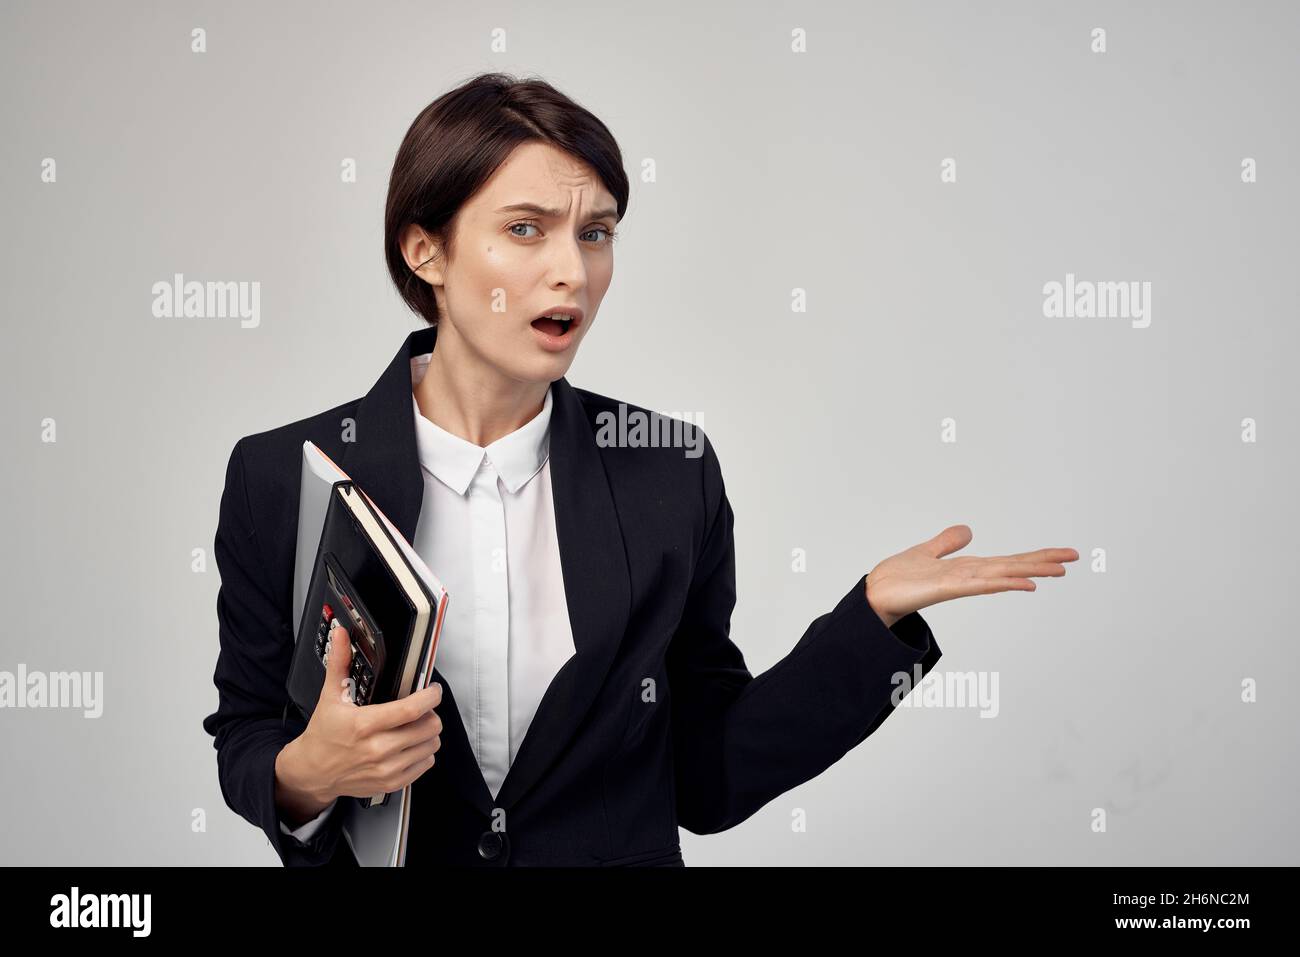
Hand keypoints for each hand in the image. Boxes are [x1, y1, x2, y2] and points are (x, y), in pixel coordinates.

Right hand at [274, 624, 442, 821]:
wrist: (312, 772)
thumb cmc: (323, 735)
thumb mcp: (330, 697)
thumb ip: (340, 663)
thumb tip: (341, 636)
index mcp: (364, 725)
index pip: (411, 710)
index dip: (430, 697)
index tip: (433, 690)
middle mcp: (378, 749)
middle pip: (428, 727)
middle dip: (431, 713)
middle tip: (422, 708)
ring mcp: (386, 769)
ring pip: (431, 745)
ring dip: (429, 733)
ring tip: (415, 726)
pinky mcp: (391, 782)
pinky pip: (425, 764)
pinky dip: (424, 752)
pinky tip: (410, 745)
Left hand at [865, 524, 1077, 627]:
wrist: (874, 593)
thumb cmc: (897, 578)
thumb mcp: (926, 551)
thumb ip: (948, 542)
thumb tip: (969, 530)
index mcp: (968, 568)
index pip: (1007, 560)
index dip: (1034, 556)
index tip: (1062, 554)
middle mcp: (969, 576)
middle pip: (1012, 566)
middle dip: (1043, 562)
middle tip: (1074, 559)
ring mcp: (961, 583)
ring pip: (1003, 574)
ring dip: (1031, 571)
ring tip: (1059, 569)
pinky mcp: (948, 588)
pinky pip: (981, 585)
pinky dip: (1003, 583)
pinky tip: (1024, 584)